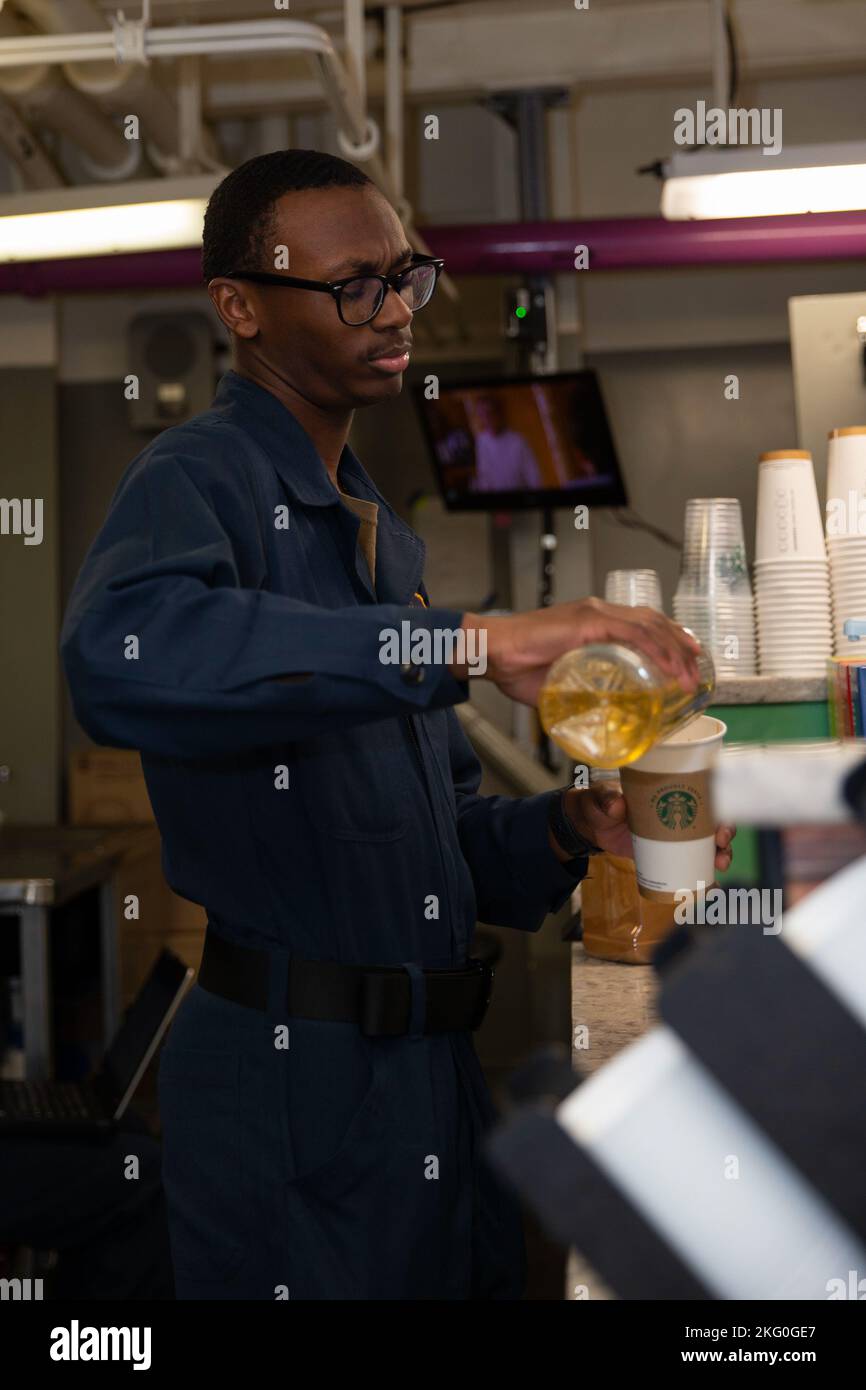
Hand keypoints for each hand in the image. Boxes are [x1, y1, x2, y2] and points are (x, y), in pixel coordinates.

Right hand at [457, 597, 701, 707]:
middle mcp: (599, 611)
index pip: (642, 623)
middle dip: (680, 644)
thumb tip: (590, 714)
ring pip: (650, 625)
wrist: (493, 653)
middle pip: (654, 621)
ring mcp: (596, 614)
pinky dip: (657, 649)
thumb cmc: (516, 667)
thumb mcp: (558, 683)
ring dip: (675, 651)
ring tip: (690, 675)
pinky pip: (634, 633)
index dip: (668, 637)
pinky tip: (670, 666)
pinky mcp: (589, 622)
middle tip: (697, 668)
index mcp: (594, 621)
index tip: (686, 656)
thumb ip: (577, 693)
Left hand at [560, 784, 736, 870]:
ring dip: (720, 854)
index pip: (704, 793)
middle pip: (713, 821)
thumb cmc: (599, 803)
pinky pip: (691, 863)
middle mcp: (679, 811)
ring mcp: (675, 834)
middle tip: (721, 846)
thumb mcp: (602, 797)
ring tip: (719, 865)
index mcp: (670, 790)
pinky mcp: (668, 853)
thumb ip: (607, 799)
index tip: (720, 818)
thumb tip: (617, 806)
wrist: (590, 825)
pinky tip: (712, 886)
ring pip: (708, 844)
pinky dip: (703, 874)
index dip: (720, 804)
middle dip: (725, 834)